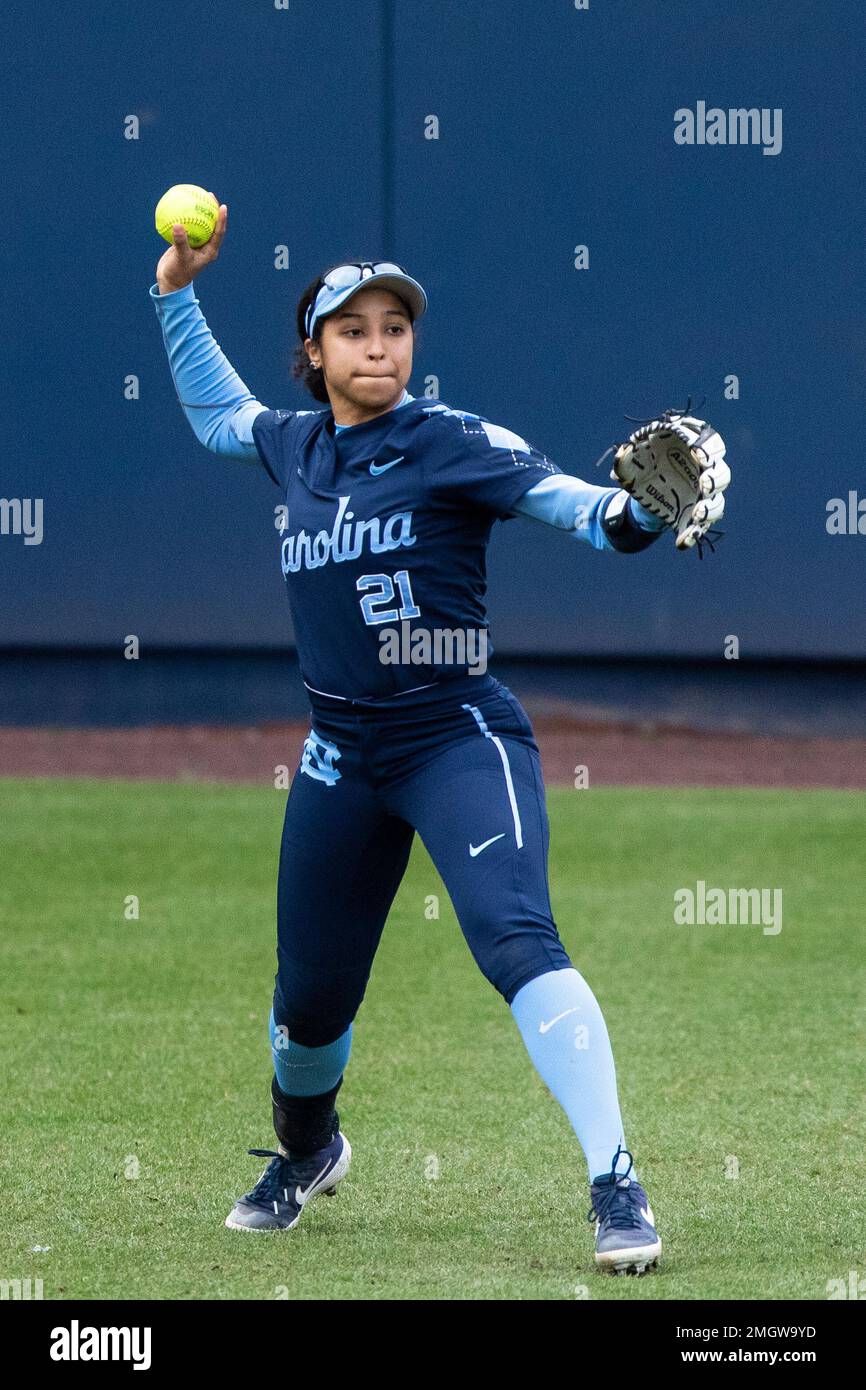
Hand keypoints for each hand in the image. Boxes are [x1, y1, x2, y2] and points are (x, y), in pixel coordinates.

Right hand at [155, 196, 226, 293]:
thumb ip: (180, 242)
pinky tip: (177, 206)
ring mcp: (196, 245)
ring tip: (195, 196)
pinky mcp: (186, 243)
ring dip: (198, 211)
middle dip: (212, 210)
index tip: (223, 206)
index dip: (222, 219)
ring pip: (199, 224)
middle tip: (209, 195)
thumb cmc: (178, 273)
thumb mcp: (180, 257)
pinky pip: (186, 227)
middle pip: (212, 225)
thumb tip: (178, 224)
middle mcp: (205, 247)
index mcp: (210, 251)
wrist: (169, 282)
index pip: (219, 232)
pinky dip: (183, 217)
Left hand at [612, 411, 729, 551]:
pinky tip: (682, 543)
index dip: (708, 446)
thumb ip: (629, 454)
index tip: (696, 450)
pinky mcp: (695, 514)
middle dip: (716, 479)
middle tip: (704, 484)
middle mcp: (704, 472)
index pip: (711, 442)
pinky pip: (701, 526)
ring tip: (697, 514)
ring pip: (717, 502)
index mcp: (693, 450)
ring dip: (710, 509)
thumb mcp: (633, 457)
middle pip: (722, 474)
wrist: (642, 488)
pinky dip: (692, 535)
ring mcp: (702, 495)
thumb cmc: (644, 462)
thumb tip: (621, 455)